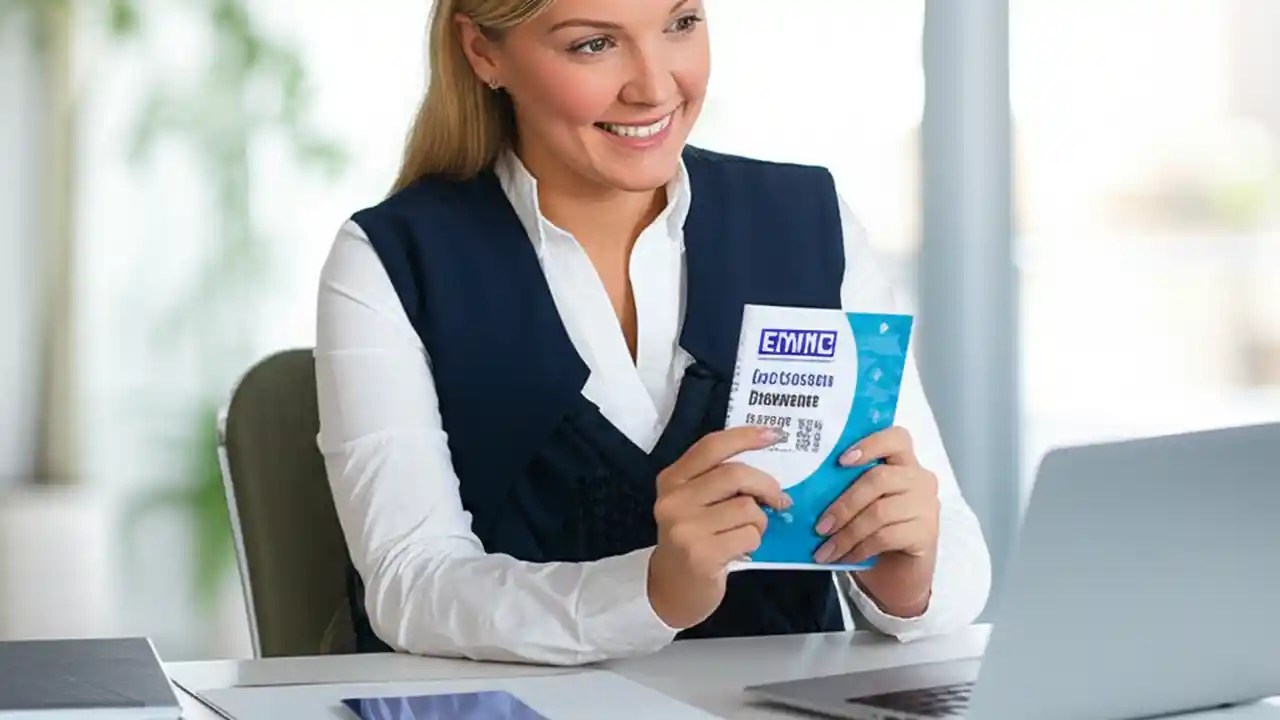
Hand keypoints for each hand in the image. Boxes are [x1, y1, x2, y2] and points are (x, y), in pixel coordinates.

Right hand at [647, 427, 791, 629]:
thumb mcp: (694, 504)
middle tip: (778, 500)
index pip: (711, 447)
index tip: (774, 434)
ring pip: (747, 508)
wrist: (672, 589)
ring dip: (759, 522)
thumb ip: (718, 482)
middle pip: (735, 474)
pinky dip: (754, 541)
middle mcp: (673, 500)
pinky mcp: (701, 554)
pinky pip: (749, 536)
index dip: (745, 437)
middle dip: (766, 486)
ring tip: (748, 533)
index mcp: (672, 480)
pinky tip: (740, 550)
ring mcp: (685, 528)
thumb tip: (768, 469)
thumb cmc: (692, 540)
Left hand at [814, 426, 938, 616]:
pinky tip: (844, 558)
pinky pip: (885, 537)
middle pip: (879, 479)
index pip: (896, 438)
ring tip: (825, 550)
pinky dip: (859, 549)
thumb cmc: (876, 527)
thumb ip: (848, 486)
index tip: (841, 461)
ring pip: (879, 512)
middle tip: (820, 527)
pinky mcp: (926, 533)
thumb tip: (807, 492)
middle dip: (844, 505)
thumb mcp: (863, 501)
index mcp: (903, 461)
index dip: (869, 445)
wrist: (901, 568)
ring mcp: (926, 505)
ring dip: (846, 534)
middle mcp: (920, 478)